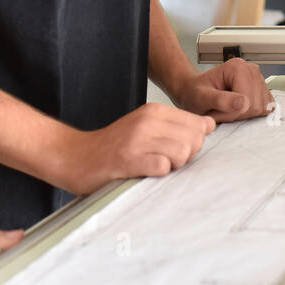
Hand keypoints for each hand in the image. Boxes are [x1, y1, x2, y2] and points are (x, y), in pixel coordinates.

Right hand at [66, 103, 214, 193]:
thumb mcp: (147, 127)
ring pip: (182, 152)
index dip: (193, 142)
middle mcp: (147, 121)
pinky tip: (145, 172)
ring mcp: (137, 139)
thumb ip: (178, 126)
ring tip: (154, 167)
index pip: (198, 124)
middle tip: (165, 161)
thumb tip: (209, 125)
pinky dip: (158, 173)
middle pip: (194, 139)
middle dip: (187, 155)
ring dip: (173, 166)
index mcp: (154, 111)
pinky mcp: (127, 159)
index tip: (176, 149)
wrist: (75, 156)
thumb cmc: (114, 147)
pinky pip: (162, 167)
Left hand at [171, 57, 272, 123]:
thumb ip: (220, 100)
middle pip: (257, 105)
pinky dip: (252, 114)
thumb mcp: (201, 98)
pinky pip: (266, 108)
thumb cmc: (196, 93)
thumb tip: (243, 103)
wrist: (194, 90)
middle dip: (239, 114)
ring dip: (245, 114)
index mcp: (237, 68)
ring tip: (228, 109)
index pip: (248, 101)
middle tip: (221, 111)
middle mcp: (250, 70)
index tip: (218, 112)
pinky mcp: (262, 89)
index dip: (233, 112)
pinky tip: (238, 108)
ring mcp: (258, 78)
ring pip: (263, 108)